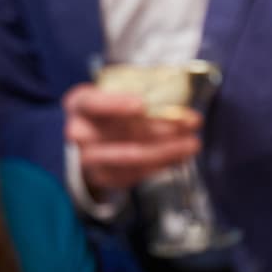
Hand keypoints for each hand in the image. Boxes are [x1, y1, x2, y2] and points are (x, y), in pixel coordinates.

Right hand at [64, 83, 200, 194]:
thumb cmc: (108, 110)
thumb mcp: (117, 94)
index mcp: (79, 104)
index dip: (116, 104)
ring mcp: (90, 158)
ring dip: (167, 150)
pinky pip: (137, 172)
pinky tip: (181, 155)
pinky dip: (163, 163)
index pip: (92, 103)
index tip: (142, 104)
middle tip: (189, 123)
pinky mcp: (106, 177)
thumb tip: (179, 106)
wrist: (90, 140)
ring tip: (192, 143)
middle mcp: (79, 133)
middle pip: (119, 134)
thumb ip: (141, 96)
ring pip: (131, 156)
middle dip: (159, 129)